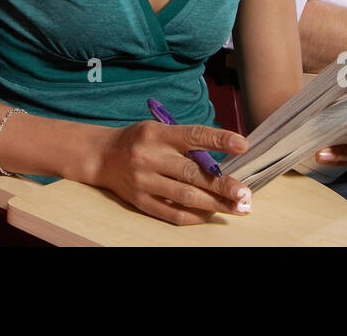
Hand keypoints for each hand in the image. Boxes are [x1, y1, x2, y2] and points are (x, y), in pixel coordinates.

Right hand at [91, 121, 250, 224]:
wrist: (102, 156)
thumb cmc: (139, 141)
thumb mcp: (159, 130)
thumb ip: (186, 143)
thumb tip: (221, 161)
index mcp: (158, 134)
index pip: (193, 135)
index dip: (220, 139)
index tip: (243, 145)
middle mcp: (150, 157)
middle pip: (192, 173)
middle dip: (222, 185)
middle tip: (245, 194)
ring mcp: (144, 181)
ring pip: (185, 196)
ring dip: (214, 204)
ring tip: (235, 208)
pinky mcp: (140, 201)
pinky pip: (171, 213)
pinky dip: (194, 216)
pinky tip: (210, 214)